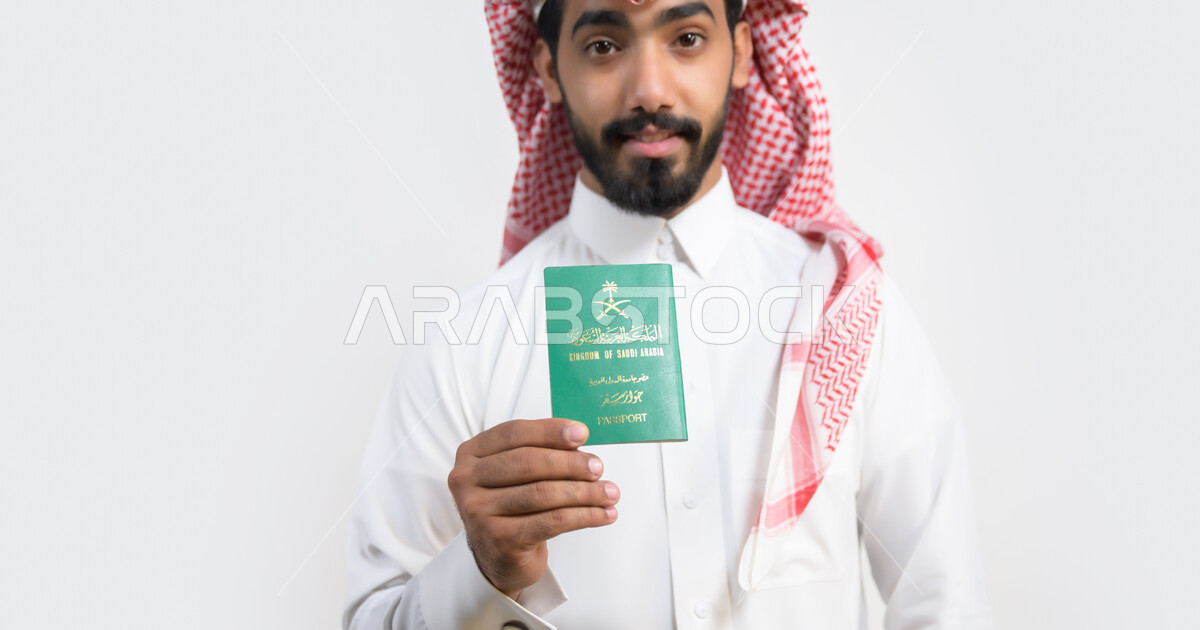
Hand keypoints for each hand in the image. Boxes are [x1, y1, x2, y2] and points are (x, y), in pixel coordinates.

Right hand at [447, 418, 618, 598]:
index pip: (514, 433)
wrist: (499, 557)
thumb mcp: (516, 474)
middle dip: (570, 463)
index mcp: (471, 454)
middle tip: (598, 467)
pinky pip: (551, 521)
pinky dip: (584, 516)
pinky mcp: (498, 539)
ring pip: (542, 493)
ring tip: (610, 493)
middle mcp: (466, 480)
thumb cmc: (512, 506)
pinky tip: (603, 514)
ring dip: (584, 492)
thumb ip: (540, 452)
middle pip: (527, 462)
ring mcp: (478, 511)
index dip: (550, 431)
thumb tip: (578, 439)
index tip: (581, 433)